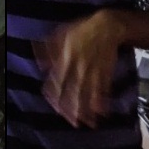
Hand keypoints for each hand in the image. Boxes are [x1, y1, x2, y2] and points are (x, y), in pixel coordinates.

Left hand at [35, 9, 122, 127]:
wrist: (107, 25)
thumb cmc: (82, 29)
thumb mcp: (61, 34)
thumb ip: (49, 50)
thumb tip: (41, 66)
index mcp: (66, 58)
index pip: (57, 82)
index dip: (56, 97)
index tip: (56, 108)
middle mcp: (79, 67)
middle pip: (73, 92)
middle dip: (73, 109)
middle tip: (73, 122)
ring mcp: (93, 70)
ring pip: (89, 93)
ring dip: (88, 109)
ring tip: (88, 123)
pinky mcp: (106, 72)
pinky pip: (104, 89)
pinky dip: (103, 102)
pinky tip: (102, 113)